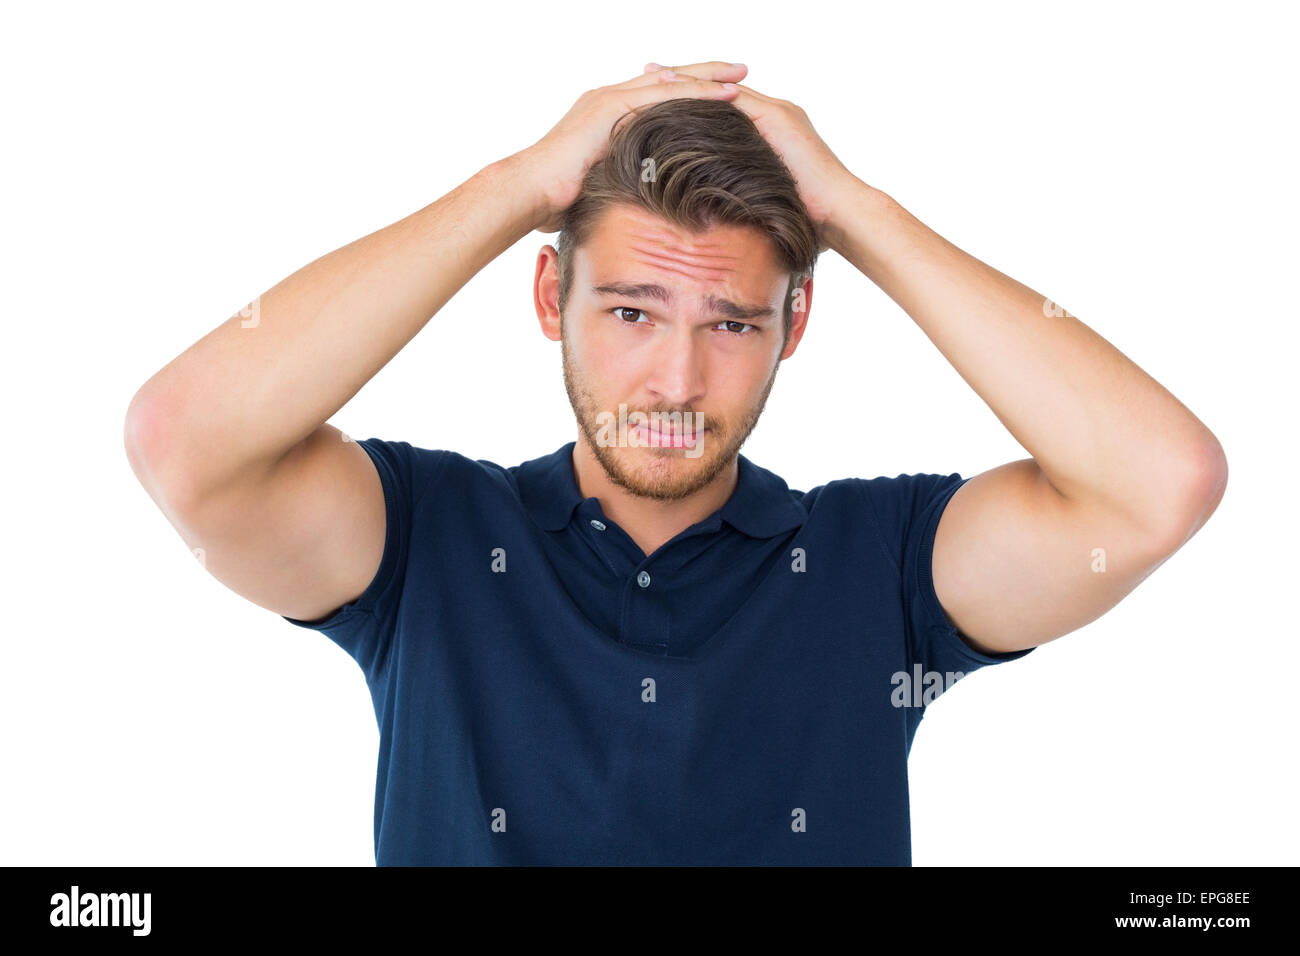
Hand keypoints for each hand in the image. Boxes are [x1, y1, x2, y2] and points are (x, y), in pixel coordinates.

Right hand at [520, 62, 747, 232]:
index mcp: (609, 116)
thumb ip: (623, 181)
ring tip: (740, 75)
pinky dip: (694, 93)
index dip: (691, 93)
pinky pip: (661, 96)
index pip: (658, 97)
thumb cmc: (558, 199)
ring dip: (707, 78)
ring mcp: (608, 99)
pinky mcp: (610, 108)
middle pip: (668, 80)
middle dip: (705, 75)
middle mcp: (609, 99)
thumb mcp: (602, 185)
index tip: (722, 94)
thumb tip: (643, 205)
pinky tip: (721, 93)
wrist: (530, 192)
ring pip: (669, 82)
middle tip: (741, 71)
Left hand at [643, 64, 856, 251]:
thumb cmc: (808, 219)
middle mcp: (774, 113)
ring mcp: (779, 113)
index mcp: (770, 131)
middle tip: (649, 71)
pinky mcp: (780, 119)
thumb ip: (744, 196)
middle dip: (685, 81)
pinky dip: (709, 96)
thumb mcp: (765, 202)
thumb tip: (716, 220)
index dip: (692, 99)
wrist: (841, 215)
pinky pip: (738, 101)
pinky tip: (680, 93)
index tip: (657, 95)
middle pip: (721, 90)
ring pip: (726, 90)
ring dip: (691, 82)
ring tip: (656, 77)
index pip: (724, 108)